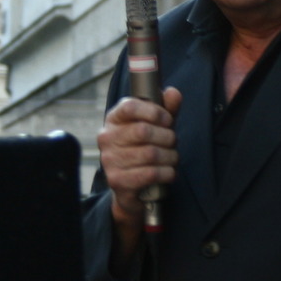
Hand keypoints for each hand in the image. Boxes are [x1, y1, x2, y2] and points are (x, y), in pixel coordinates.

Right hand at [97, 86, 182, 254]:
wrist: (131, 187)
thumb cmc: (144, 149)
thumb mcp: (156, 127)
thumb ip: (166, 109)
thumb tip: (173, 93)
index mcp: (114, 119)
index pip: (130, 106)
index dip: (154, 111)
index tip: (167, 120)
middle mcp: (107, 138)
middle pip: (143, 131)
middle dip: (167, 137)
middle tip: (173, 142)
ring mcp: (109, 160)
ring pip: (150, 153)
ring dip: (170, 156)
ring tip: (172, 158)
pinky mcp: (117, 180)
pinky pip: (150, 173)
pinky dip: (166, 173)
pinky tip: (169, 172)